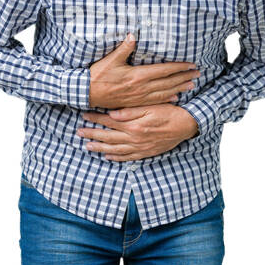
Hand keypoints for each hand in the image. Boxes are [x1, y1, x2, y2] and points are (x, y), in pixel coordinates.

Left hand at [78, 104, 199, 161]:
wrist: (186, 126)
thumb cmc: (169, 112)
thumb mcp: (150, 106)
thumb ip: (130, 111)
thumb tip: (112, 114)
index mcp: (133, 125)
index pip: (109, 121)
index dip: (95, 118)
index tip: (84, 115)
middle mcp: (134, 138)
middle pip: (108, 137)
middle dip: (92, 134)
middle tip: (79, 132)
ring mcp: (139, 147)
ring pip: (114, 149)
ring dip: (100, 148)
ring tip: (87, 146)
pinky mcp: (145, 153)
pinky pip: (127, 157)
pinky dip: (116, 158)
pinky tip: (108, 157)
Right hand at [89, 33, 198, 108]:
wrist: (87, 93)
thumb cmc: (98, 75)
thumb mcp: (111, 59)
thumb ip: (124, 47)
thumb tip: (133, 34)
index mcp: (137, 75)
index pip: (163, 71)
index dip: (178, 68)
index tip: (190, 65)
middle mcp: (141, 88)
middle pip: (168, 82)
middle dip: (184, 77)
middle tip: (197, 74)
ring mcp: (139, 97)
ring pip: (164, 93)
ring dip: (179, 88)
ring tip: (191, 85)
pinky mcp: (135, 103)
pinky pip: (155, 101)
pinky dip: (167, 99)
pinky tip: (175, 98)